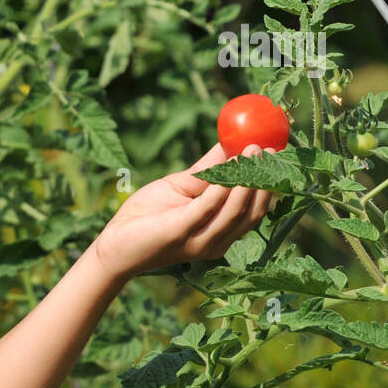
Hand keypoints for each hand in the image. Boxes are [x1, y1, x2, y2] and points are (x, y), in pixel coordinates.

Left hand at [92, 143, 275, 281]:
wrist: (113, 244)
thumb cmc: (146, 216)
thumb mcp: (182, 188)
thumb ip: (208, 171)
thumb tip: (230, 144)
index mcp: (220, 234)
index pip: (254, 211)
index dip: (267, 184)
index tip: (274, 155)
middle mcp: (216, 242)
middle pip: (251, 213)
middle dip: (263, 181)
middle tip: (266, 150)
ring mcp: (200, 241)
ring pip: (236, 213)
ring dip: (247, 181)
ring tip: (252, 153)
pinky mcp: (180, 233)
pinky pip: (208, 208)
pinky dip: (222, 187)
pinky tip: (229, 167)